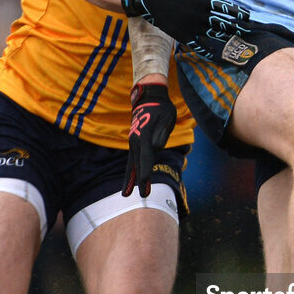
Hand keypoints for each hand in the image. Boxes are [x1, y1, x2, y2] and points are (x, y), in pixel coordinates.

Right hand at [121, 0, 252, 60]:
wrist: (151, 0)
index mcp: (202, 1)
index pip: (224, 7)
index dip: (237, 12)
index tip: (247, 16)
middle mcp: (200, 15)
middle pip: (223, 23)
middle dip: (237, 27)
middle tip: (249, 31)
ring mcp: (192, 26)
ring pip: (214, 34)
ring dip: (227, 38)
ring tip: (238, 41)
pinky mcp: (184, 35)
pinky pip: (199, 46)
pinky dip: (208, 51)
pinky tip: (217, 56)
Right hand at [123, 83, 176, 197]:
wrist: (149, 98)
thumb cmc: (162, 109)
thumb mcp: (167, 119)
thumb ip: (161, 133)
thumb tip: (156, 148)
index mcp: (145, 136)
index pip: (147, 158)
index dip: (145, 172)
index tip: (144, 184)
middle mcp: (136, 140)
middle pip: (138, 164)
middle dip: (139, 180)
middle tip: (142, 195)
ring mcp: (134, 142)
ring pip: (132, 164)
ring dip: (130, 179)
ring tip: (126, 194)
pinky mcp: (135, 143)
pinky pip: (132, 160)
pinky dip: (130, 171)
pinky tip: (129, 181)